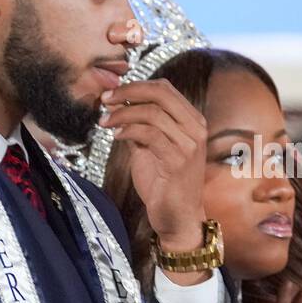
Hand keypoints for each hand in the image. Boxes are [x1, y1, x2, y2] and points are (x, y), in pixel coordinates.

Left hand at [100, 79, 206, 251]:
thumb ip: (139, 125)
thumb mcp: (149, 147)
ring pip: (152, 113)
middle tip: (105, 100)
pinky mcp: (179, 161)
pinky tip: (116, 137)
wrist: (178, 217)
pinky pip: (149, 134)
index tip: (112, 94)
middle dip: (128, 92)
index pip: (165, 88)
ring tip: (105, 122)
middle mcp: (196, 129)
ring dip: (122, 114)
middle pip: (161, 94)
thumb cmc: (164, 184)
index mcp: (192, 121)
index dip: (136, 85)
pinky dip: (128, 131)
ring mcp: (190, 144)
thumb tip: (117, 103)